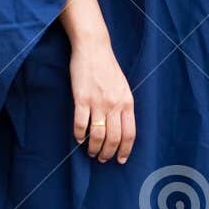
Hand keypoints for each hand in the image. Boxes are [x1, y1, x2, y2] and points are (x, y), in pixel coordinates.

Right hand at [69, 35, 136, 163]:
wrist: (93, 48)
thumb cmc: (108, 68)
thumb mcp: (123, 87)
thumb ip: (123, 106)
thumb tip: (121, 127)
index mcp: (127, 102)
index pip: (130, 134)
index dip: (125, 150)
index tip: (120, 159)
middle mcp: (115, 105)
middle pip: (113, 138)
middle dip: (108, 153)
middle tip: (103, 159)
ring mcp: (98, 103)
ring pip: (98, 135)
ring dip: (94, 148)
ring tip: (91, 153)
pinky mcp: (82, 99)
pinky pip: (81, 124)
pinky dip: (79, 135)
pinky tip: (79, 139)